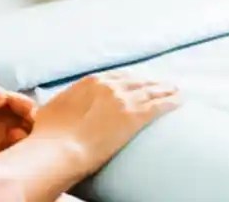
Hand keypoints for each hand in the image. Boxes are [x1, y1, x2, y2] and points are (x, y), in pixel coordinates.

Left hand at [0, 85, 35, 159]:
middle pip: (24, 118)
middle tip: (34, 125)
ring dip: (26, 135)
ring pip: (20, 134)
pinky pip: (9, 150)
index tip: (30, 110)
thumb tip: (0, 95)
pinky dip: (15, 148)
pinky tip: (12, 144)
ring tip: (21, 135)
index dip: (25, 104)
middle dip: (32, 121)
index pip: (16, 101)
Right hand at [30, 71, 180, 174]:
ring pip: (152, 90)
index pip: (117, 77)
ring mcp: (124, 100)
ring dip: (166, 89)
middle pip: (137, 81)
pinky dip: (172, 101)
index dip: (130, 80)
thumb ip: (59, 108)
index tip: (137, 82)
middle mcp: (110, 86)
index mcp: (90, 83)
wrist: (58, 151)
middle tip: (161, 85)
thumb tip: (47, 113)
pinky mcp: (136, 116)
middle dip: (150, 83)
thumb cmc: (48, 138)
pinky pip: (161, 105)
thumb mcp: (49, 113)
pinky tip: (181, 101)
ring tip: (176, 90)